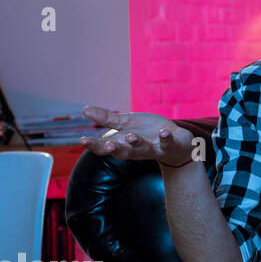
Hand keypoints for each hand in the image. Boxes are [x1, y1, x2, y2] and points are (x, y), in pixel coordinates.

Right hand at [78, 105, 194, 166]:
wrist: (176, 144)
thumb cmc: (148, 133)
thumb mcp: (127, 124)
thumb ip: (108, 119)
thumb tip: (85, 109)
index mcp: (123, 144)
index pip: (104, 147)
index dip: (93, 145)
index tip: (82, 140)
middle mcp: (136, 150)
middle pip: (123, 152)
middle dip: (114, 149)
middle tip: (107, 146)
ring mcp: (154, 149)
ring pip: (143, 149)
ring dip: (137, 143)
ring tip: (132, 137)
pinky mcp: (170, 146)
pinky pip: (168, 143)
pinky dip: (165, 138)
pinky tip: (163, 133)